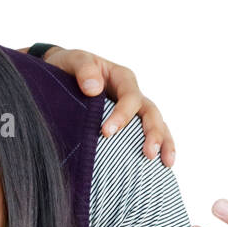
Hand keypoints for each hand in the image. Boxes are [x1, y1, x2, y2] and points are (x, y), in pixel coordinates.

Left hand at [40, 46, 175, 166]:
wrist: (61, 72)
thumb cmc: (68, 66)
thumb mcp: (73, 60)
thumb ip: (83, 69)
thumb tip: (93, 89)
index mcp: (122, 78)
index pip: (129, 98)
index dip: (122, 115)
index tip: (106, 132)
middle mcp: (132, 94)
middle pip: (150, 112)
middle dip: (153, 133)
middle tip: (148, 154)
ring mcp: (133, 110)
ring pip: (156, 124)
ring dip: (164, 142)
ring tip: (166, 163)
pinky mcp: (128, 123)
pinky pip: (146, 134)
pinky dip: (158, 146)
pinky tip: (161, 165)